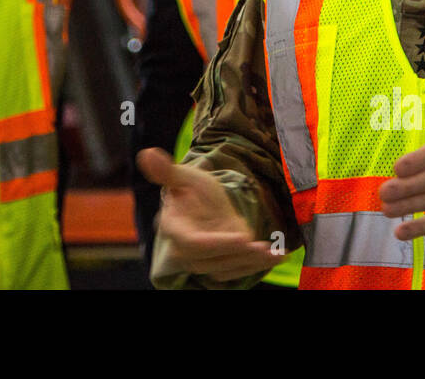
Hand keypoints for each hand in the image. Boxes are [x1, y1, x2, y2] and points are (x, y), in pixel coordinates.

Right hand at [136, 147, 282, 280]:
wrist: (202, 202)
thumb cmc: (191, 188)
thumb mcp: (184, 176)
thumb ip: (166, 170)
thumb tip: (146, 153)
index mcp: (173, 227)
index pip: (193, 243)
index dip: (217, 243)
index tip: (243, 236)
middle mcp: (184, 250)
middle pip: (211, 261)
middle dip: (239, 255)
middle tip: (263, 246)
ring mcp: (202, 260)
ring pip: (226, 269)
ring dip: (251, 262)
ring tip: (275, 252)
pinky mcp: (219, 265)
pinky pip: (237, 272)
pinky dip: (257, 265)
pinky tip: (278, 255)